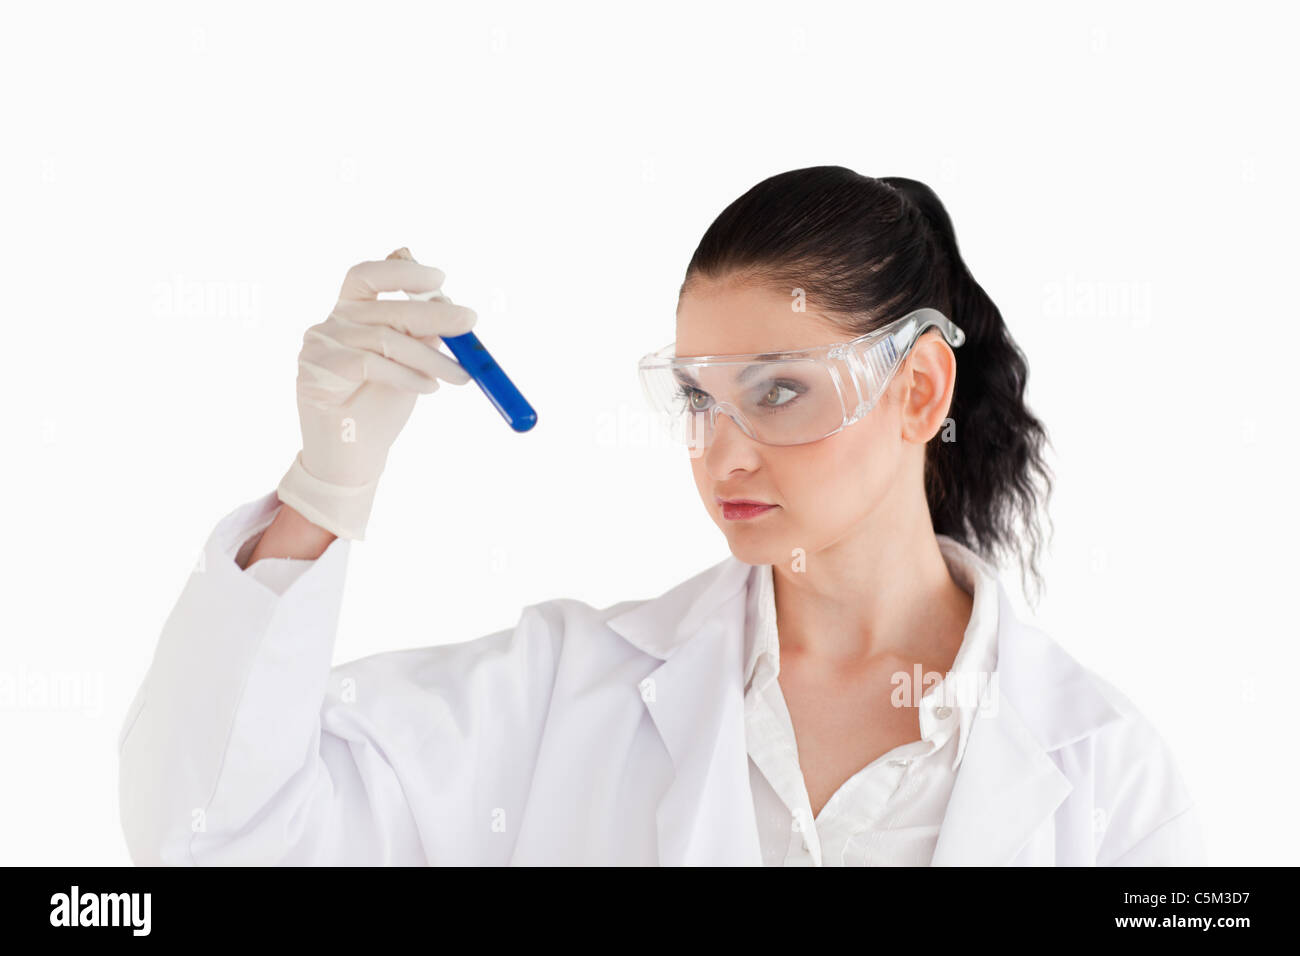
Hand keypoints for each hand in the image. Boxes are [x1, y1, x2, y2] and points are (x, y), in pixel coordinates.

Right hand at [274, 249, 477, 539]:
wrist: (354, 457)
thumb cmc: (381, 409)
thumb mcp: (410, 365)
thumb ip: (421, 335)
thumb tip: (452, 308)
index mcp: (349, 313)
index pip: (368, 276)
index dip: (402, 272)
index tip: (440, 279)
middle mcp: (330, 323)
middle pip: (386, 307)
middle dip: (435, 314)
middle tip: (470, 322)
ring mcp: (319, 346)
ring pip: (385, 338)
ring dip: (430, 357)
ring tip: (460, 376)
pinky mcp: (316, 373)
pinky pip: (370, 364)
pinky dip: (406, 375)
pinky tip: (427, 389)